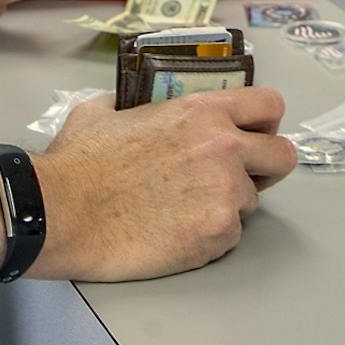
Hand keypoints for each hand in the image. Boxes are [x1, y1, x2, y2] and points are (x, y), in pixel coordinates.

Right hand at [30, 88, 296, 280]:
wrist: (61, 212)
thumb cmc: (77, 162)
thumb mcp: (103, 111)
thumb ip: (132, 105)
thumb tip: (126, 108)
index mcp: (202, 111)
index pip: (269, 105)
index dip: (265, 123)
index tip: (252, 137)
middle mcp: (225, 147)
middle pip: (283, 157)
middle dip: (264, 169)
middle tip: (233, 181)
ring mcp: (225, 192)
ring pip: (251, 203)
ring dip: (225, 208)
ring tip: (181, 213)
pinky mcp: (217, 234)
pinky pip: (229, 238)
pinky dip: (207, 239)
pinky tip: (173, 234)